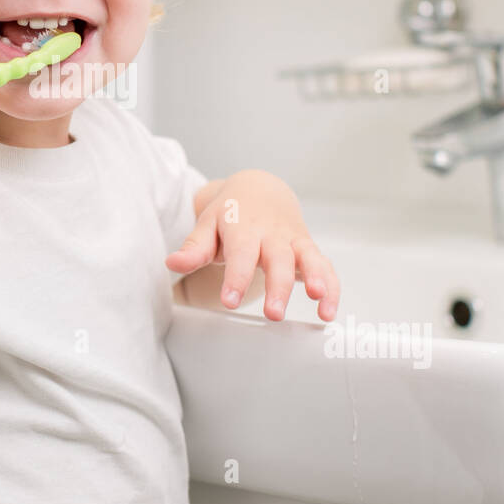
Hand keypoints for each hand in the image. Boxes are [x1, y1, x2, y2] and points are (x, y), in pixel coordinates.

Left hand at [165, 169, 339, 321]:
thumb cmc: (230, 213)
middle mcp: (272, 234)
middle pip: (278, 260)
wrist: (260, 189)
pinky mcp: (308, 248)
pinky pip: (325, 266)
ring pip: (308, 258)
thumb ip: (194, 248)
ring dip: (316, 279)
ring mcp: (293, 240)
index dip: (236, 276)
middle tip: (273, 314)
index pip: (240, 253)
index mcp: (243, 227)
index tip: (229, 300)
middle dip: (278, 286)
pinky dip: (332, 286)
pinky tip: (328, 312)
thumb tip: (171, 264)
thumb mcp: (208, 224)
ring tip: (318, 300)